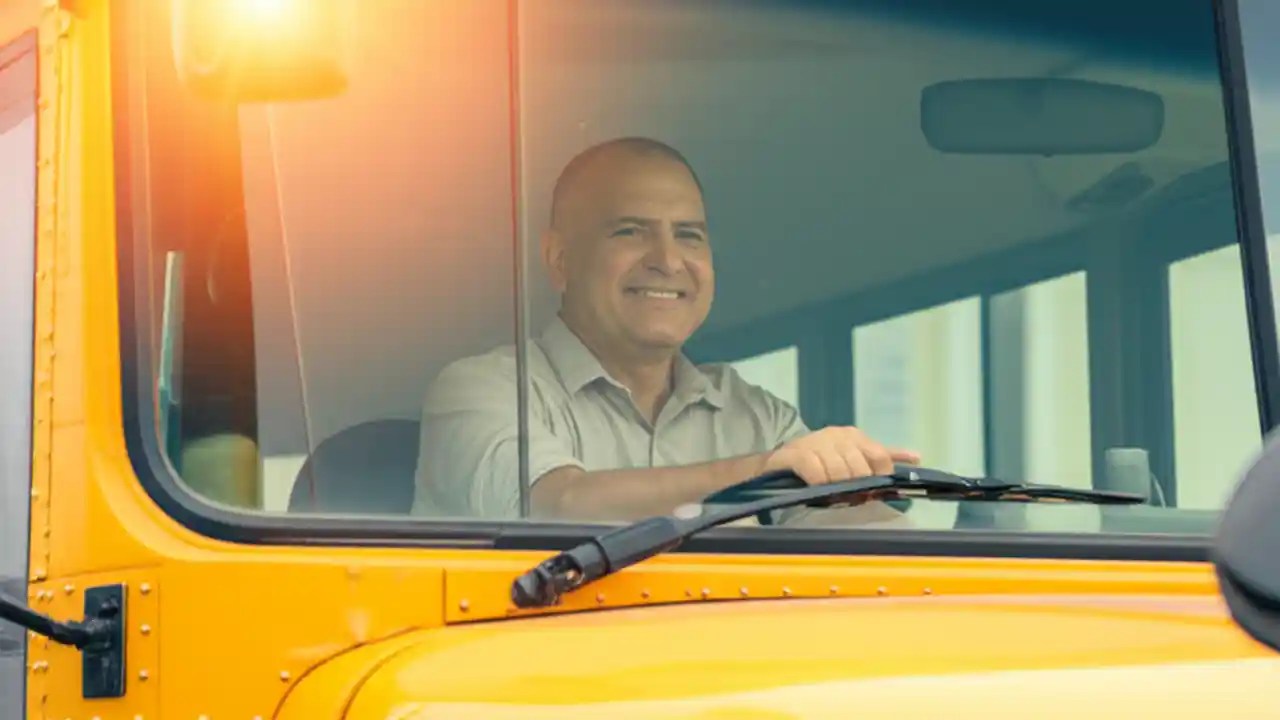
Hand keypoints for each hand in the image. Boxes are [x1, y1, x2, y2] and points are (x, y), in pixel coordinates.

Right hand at [761, 427, 919, 484]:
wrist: (777, 462)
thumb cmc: (819, 461)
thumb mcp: (851, 456)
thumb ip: (881, 457)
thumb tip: (917, 458)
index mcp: (854, 436)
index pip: (881, 457)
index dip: (879, 478)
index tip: (871, 492)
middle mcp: (837, 435)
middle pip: (861, 469)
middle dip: (856, 488)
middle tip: (847, 498)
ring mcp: (815, 442)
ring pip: (839, 473)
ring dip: (836, 490)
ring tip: (830, 496)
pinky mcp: (795, 453)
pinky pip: (815, 472)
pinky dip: (819, 485)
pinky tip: (816, 490)